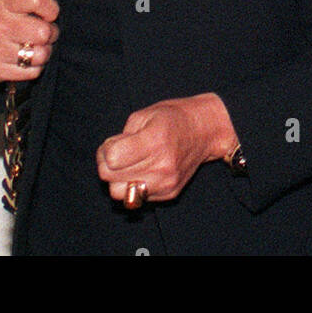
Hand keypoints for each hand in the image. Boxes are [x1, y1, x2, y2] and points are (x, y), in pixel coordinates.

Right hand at [0, 0, 59, 81]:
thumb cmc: (12, 16)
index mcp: (4, 2)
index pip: (36, 0)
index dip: (51, 8)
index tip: (50, 12)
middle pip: (43, 32)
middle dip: (50, 33)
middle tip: (43, 32)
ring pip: (40, 54)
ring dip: (43, 52)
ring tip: (34, 45)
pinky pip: (32, 72)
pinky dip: (34, 67)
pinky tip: (26, 58)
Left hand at [97, 94, 237, 205]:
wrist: (205, 131)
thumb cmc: (172, 118)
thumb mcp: (144, 115)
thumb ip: (122, 137)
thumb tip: (108, 160)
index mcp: (155, 140)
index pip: (112, 159)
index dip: (106, 150)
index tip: (115, 142)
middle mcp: (162, 166)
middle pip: (111, 179)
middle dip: (106, 165)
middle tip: (118, 152)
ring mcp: (166, 182)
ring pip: (119, 193)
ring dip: (118, 179)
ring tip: (128, 164)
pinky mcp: (169, 193)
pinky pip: (136, 196)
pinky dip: (134, 184)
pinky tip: (144, 169)